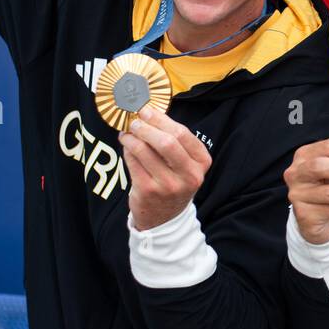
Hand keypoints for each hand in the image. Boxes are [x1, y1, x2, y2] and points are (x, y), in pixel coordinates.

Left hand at [120, 106, 212, 230]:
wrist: (165, 217)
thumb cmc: (175, 181)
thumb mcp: (185, 163)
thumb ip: (174, 141)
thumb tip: (149, 114)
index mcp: (202, 162)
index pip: (182, 134)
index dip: (161, 119)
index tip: (147, 111)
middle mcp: (189, 175)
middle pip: (167, 142)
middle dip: (147, 127)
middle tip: (135, 121)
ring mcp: (169, 186)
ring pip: (145, 151)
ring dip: (132, 138)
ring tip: (127, 133)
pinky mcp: (148, 192)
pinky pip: (133, 163)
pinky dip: (127, 151)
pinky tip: (126, 146)